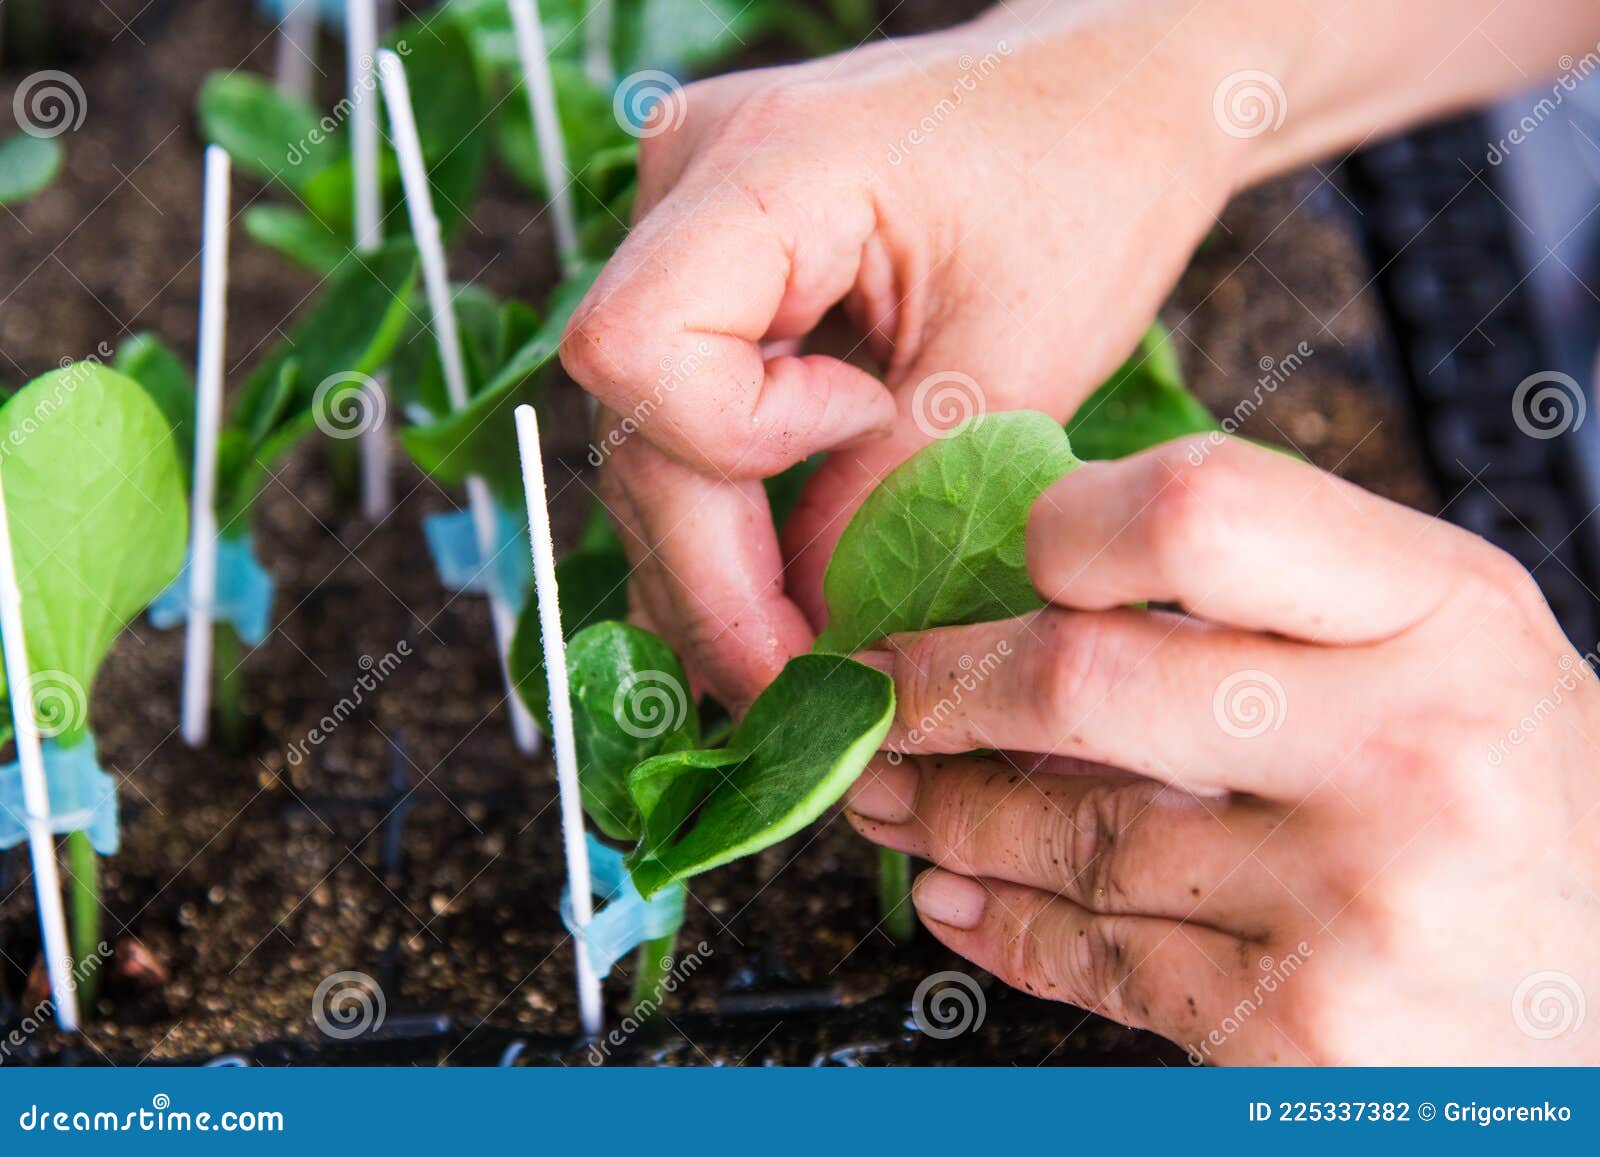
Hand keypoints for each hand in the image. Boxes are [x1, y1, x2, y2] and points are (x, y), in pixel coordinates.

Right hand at [563, 0, 1256, 706]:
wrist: (1113, 86)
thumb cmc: (1094, 176)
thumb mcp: (1020, 351)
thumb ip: (897, 495)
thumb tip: (811, 637)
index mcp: (766, 163)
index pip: (635, 345)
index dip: (728, 446)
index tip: (861, 436)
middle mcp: (692, 179)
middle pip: (632, 412)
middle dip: (710, 563)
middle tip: (793, 685)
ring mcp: (693, 219)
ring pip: (649, 426)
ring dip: (717, 549)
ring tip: (795, 651)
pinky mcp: (720, 263)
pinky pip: (689, 404)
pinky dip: (736, 502)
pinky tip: (784, 575)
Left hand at [845, 437, 1599, 1063]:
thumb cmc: (1514, 788)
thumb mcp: (1446, 641)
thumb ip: (1275, 593)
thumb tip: (1038, 585)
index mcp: (1440, 611)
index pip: (1197, 512)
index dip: (1065, 528)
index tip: (1012, 559)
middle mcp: (1405, 750)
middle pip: (1085, 680)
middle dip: (939, 686)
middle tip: (875, 688)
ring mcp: (1354, 902)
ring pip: (1071, 837)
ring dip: (944, 811)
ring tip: (887, 792)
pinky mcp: (1305, 1031)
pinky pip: (1103, 964)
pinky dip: (1005, 928)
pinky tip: (958, 900)